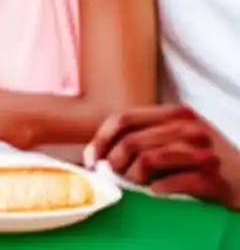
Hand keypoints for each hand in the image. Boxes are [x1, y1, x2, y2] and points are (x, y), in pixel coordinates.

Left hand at [85, 105, 236, 206]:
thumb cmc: (204, 157)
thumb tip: (99, 151)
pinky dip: (156, 189)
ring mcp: (202, 152)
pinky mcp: (212, 179)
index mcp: (176, 113)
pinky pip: (171, 183)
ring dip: (133, 177)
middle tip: (114, 175)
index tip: (93, 157)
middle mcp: (189, 128)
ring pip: (147, 160)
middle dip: (114, 162)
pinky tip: (155, 191)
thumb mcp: (178, 135)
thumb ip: (146, 134)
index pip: (124, 118)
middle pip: (131, 141)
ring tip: (135, 184)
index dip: (102, 139)